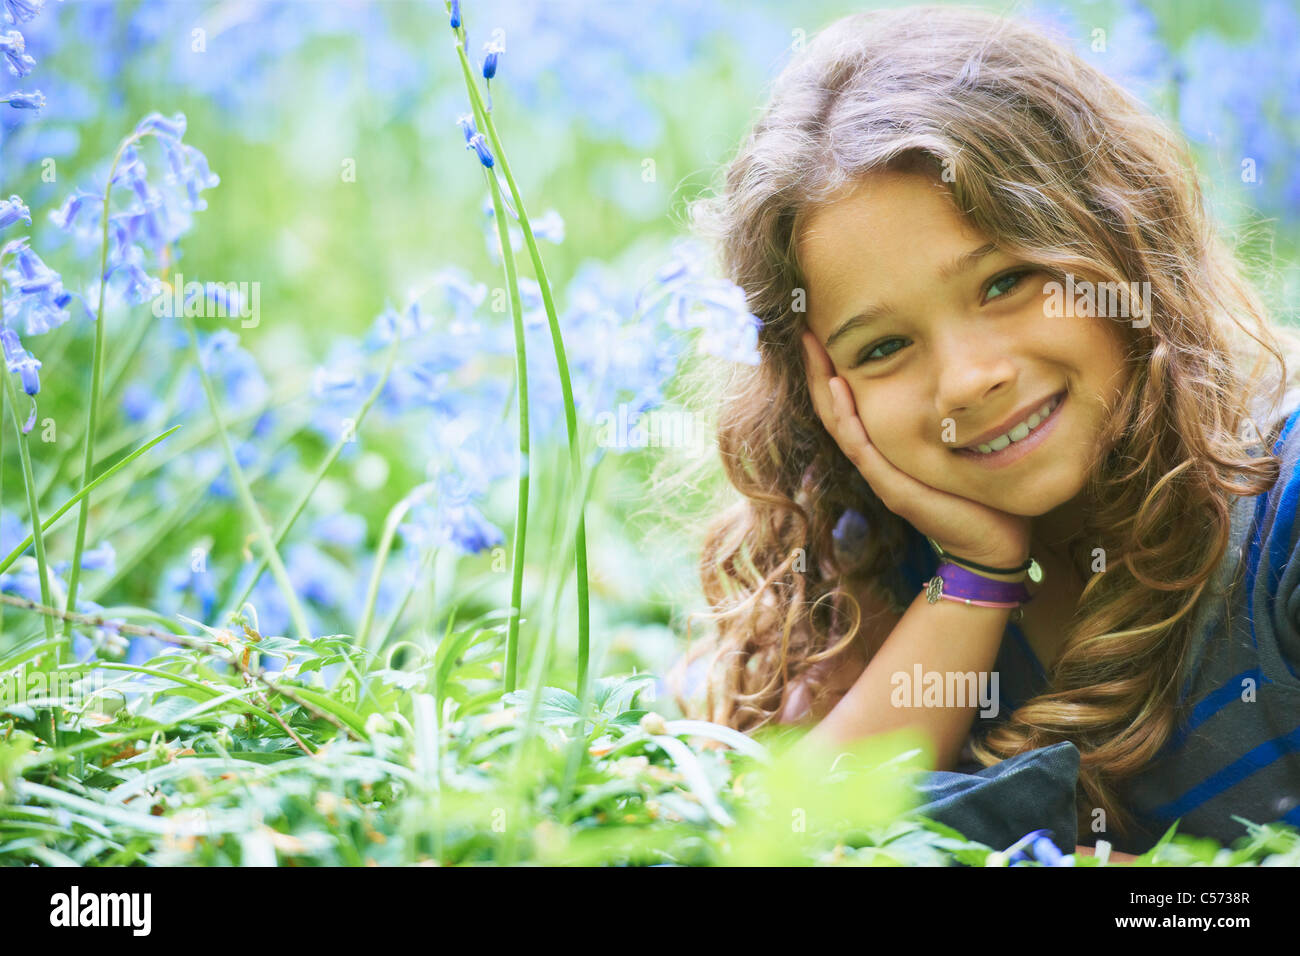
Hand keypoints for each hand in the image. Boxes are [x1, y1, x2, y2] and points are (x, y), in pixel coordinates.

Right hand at [800, 330, 1030, 567]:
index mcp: (887, 450)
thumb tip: (965, 376)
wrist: (992, 547)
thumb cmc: (983, 496)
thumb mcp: (961, 446)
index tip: (823, 332)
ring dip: (822, 385)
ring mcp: (881, 475)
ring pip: (838, 424)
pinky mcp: (893, 489)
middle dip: (816, 369)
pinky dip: (846, 417)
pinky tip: (838, 387)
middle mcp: (876, 460)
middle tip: (804, 331)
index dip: (831, 370)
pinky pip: (861, 448)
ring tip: (811, 348)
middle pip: (833, 409)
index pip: (848, 405)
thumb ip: (950, 418)